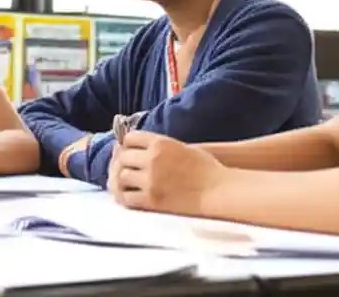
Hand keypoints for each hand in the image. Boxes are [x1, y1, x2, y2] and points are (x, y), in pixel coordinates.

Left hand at [109, 131, 226, 216]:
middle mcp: (152, 159)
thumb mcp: (183, 147)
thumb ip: (161, 146)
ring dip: (120, 179)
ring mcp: (150, 180)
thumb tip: (143, 149)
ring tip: (122, 182)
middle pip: (122, 157)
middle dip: (121, 162)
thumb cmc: (206, 168)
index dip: (126, 144)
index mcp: (160, 143)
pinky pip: (127, 198)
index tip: (126, 149)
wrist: (217, 190)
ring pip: (121, 176)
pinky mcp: (151, 200)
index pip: (130, 138)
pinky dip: (123, 197)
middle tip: (121, 167)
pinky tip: (125, 196)